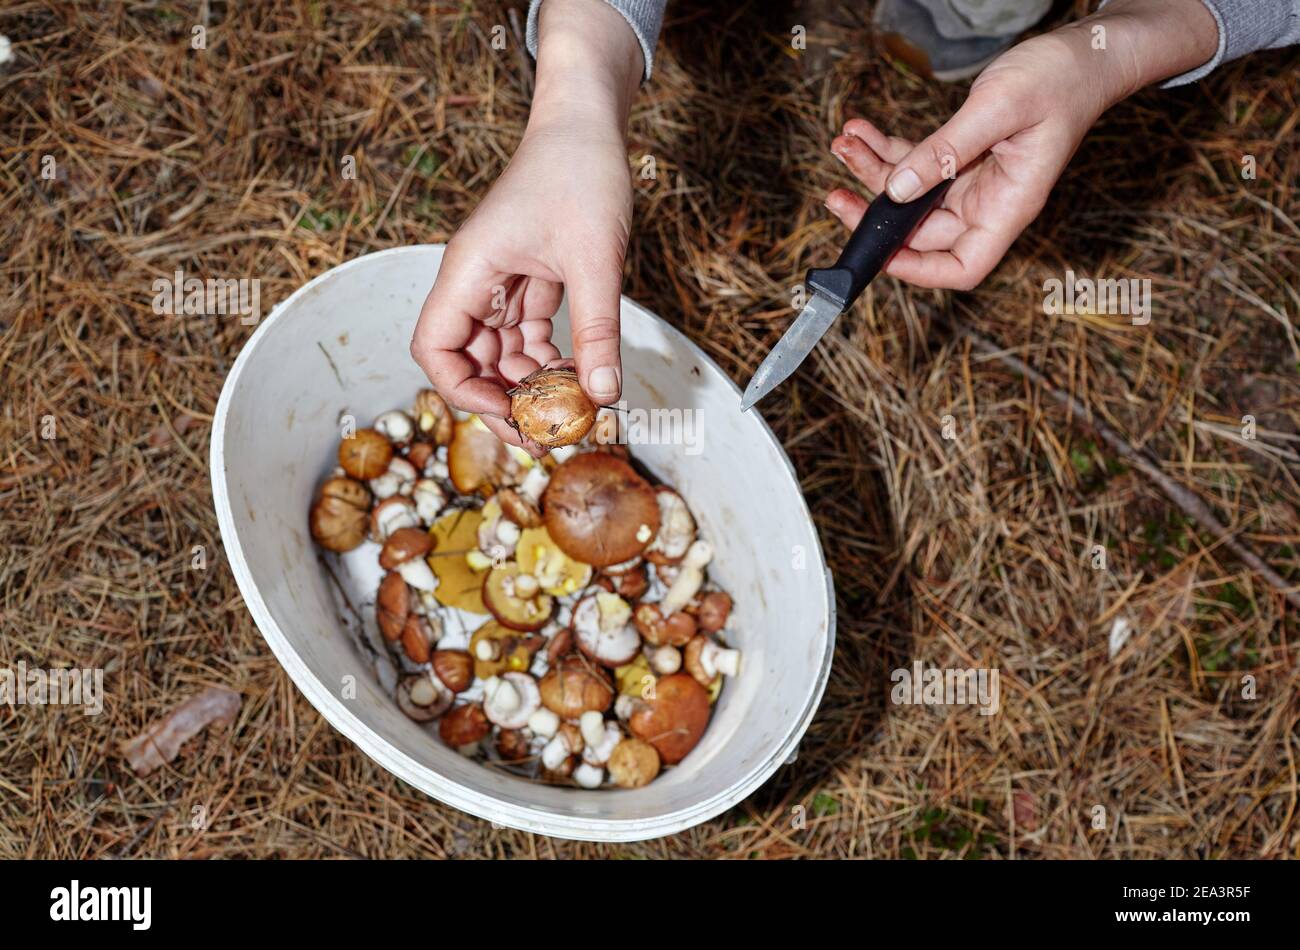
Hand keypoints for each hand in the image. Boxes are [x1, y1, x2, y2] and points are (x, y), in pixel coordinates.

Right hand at [410, 0, 641, 453]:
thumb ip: (596, 330)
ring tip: (572, 407)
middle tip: (547, 432)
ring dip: (530, 381)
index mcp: (469, 271)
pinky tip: (582, 371)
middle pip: (468, 359)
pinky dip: (549, 356)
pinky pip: (527, 332)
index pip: (436, 349)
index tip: (513, 413)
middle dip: (503, 398)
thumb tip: (602, 395)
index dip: (465, 391)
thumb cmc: (581, 172)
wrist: (590, 122)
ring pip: (500, 351)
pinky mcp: (528, 278)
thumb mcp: (594, 259)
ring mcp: (500, 280)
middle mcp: (475, 279)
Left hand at [827, 0, 1218, 290]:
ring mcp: (974, 182)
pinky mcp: (962, 158)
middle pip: (921, 231)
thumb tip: (898, 189)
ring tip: (844, 144)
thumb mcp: (997, 109)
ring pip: (911, 195)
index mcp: (1009, 207)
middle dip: (875, 212)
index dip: (918, 271)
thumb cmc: (1060, 79)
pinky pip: (917, 164)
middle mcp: (989, 203)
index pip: (962, 266)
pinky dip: (886, 149)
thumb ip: (945, 151)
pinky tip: (861, 130)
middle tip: (836, 193)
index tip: (879, 254)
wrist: (1083, 52)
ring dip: (874, 173)